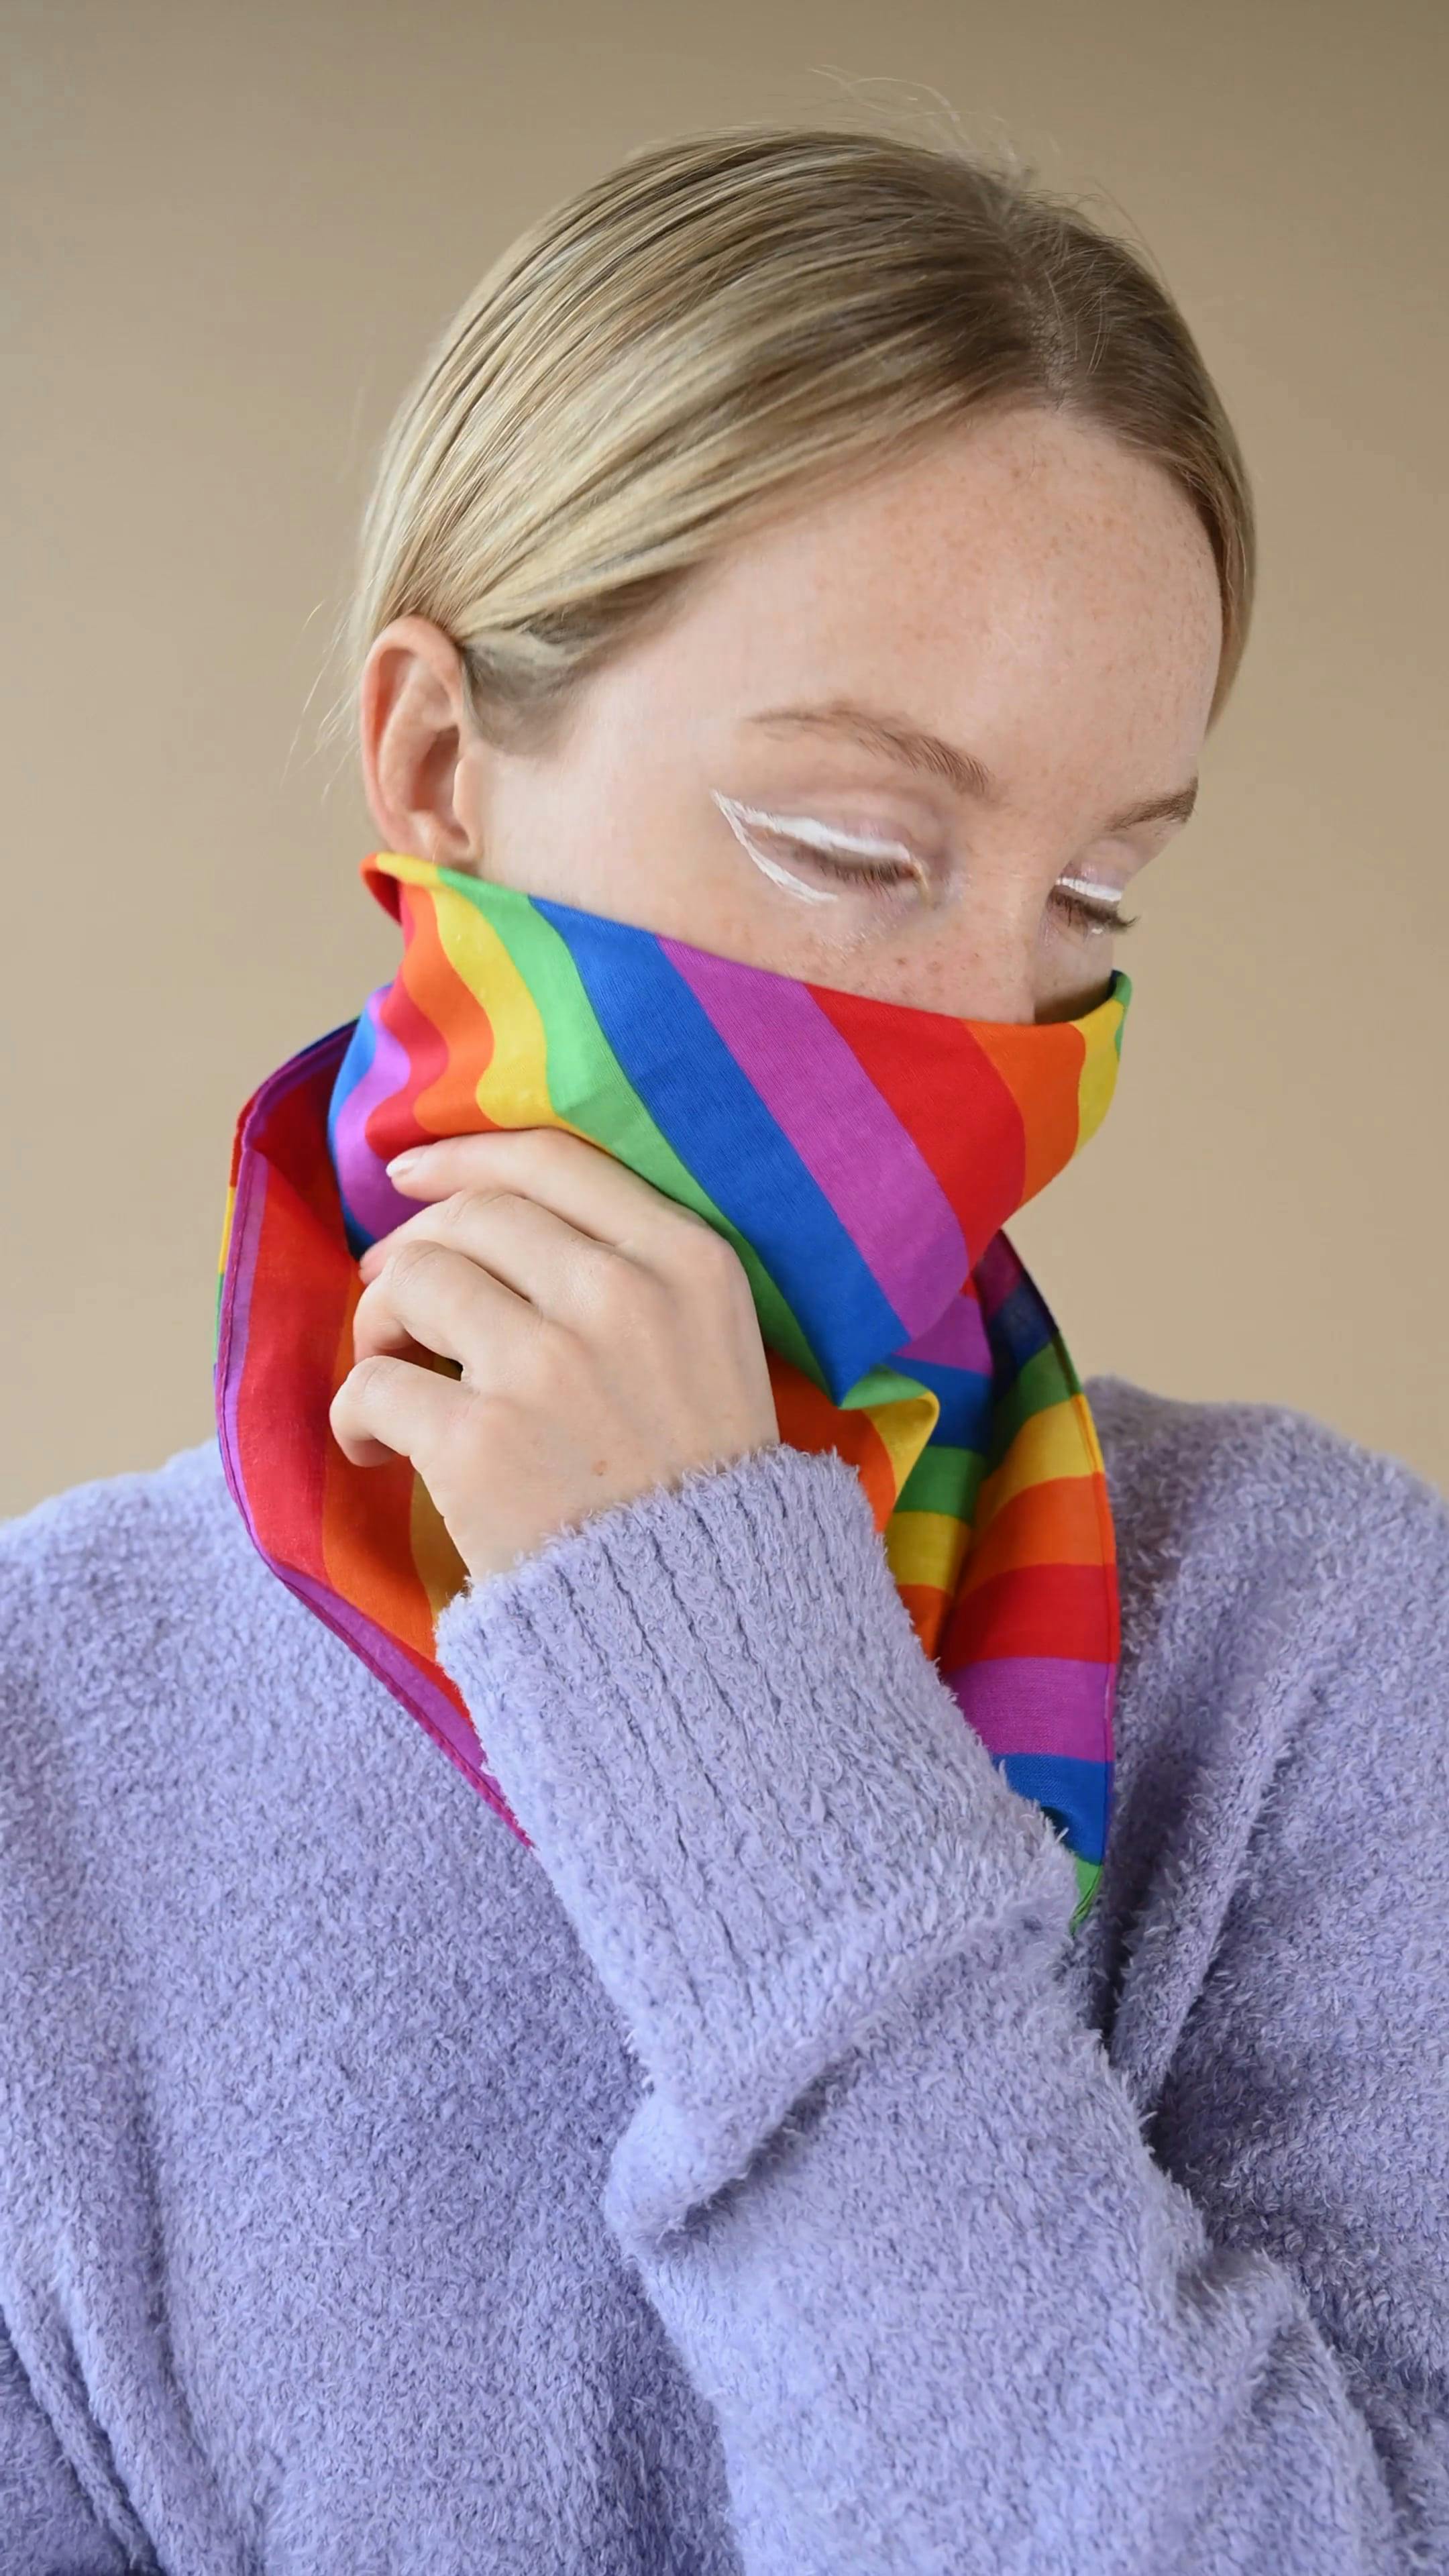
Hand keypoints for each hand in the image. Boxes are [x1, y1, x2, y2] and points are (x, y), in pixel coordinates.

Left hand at [329, 1129, 779, 1582]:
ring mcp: (546, 1366)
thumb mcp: (710, 1347)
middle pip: (470, 1218)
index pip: (551, 1161)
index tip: (410, 1176)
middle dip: (414, 1251)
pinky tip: (376, 1452)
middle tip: (397, 1307)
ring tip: (390, 1377)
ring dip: (379, 1325)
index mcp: (688, 1261)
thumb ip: (634, 1275)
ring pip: (411, 1283)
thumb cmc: (700, 1490)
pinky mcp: (480, 1442)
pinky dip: (356, 1417)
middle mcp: (619, 1296)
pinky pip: (372, 1386)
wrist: (705, 1625)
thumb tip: (482, 1223)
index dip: (464, 1157)